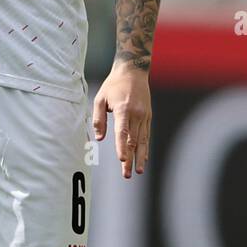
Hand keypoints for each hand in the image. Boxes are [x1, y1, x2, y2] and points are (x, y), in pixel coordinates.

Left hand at [92, 63, 151, 178]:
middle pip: (133, 140)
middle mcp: (136, 114)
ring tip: (137, 171)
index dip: (122, 147)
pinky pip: (146, 135)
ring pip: (142, 140)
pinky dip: (145, 148)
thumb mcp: (100, 98)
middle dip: (130, 158)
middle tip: (126, 174)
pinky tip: (143, 159)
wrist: (133, 72)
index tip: (122, 160)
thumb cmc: (113, 85)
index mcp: (123, 109)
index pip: (123, 132)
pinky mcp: (148, 117)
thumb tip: (99, 138)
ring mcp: (144, 116)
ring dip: (140, 157)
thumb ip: (99, 118)